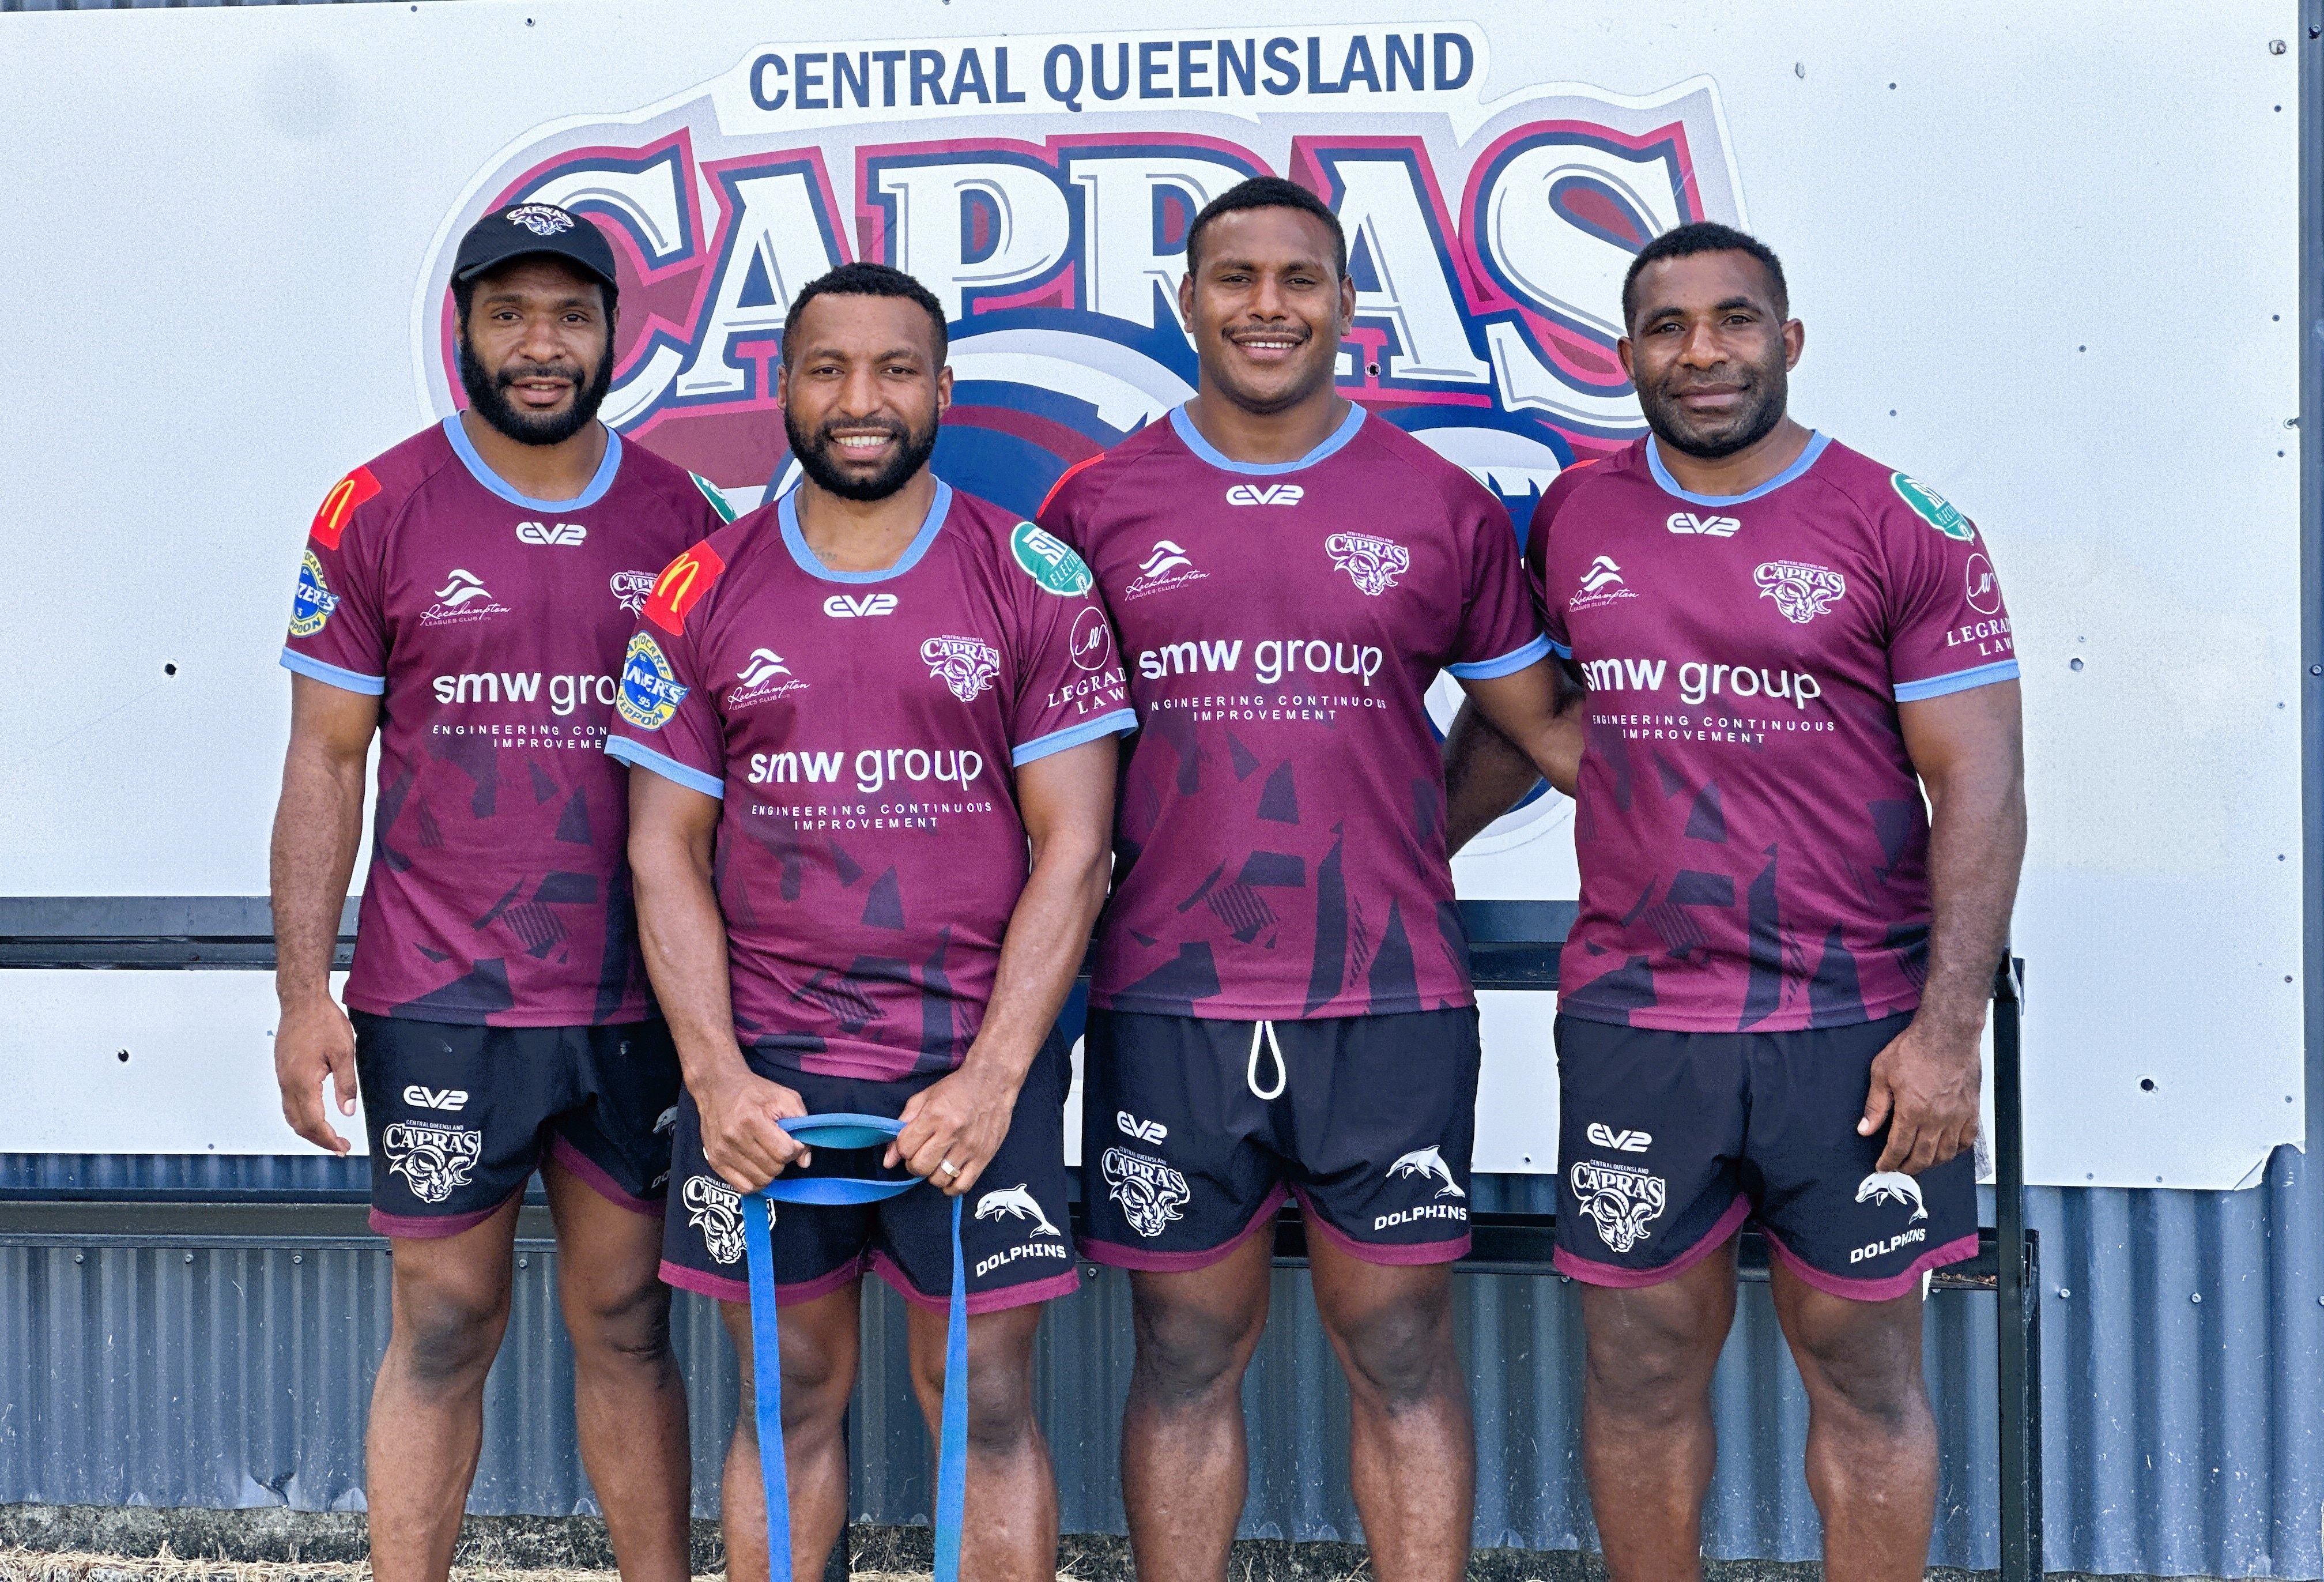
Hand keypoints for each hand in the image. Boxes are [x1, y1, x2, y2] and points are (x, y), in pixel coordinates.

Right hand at [275, 993, 356, 1154]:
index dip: (327, 1139)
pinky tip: (314, 1115)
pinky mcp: (283, 1071)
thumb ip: (346, 1084)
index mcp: (303, 1081)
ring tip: (327, 1136)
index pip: (313, 1122)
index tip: (341, 1147)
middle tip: (338, 1147)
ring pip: (291, 1115)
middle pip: (299, 1124)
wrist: (302, 1002)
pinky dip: (300, 1116)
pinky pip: (288, 1102)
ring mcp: (282, 1077)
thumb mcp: (344, 1052)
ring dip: (308, 1130)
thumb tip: (348, 1112)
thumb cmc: (323, 1021)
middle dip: (318, 1139)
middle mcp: (288, 1083)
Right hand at [695, 1066, 810, 1192]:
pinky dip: (755, 1182)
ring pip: (760, 1181)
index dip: (794, 1149)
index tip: (791, 1140)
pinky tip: (758, 1167)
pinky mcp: (714, 1161)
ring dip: (769, 1171)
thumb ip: (802, 1125)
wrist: (717, 1087)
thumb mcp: (784, 1097)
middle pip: (772, 1169)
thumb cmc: (753, 1091)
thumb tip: (805, 1161)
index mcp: (751, 1119)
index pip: (783, 1152)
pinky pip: (743, 1187)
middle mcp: (733, 1138)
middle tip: (778, 1145)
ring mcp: (722, 1152)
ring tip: (767, 1154)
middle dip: (782, 1160)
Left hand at [886, 1063, 1018, 1196]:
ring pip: (939, 1179)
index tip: (911, 1143)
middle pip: (920, 1167)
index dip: (903, 1149)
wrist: (993, 1080)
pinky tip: (949, 1175)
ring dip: (933, 1174)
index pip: (905, 1148)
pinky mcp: (984, 1156)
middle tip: (923, 1154)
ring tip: (938, 1162)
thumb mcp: (924, 1098)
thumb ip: (902, 1126)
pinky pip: (962, 1185)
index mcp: (934, 1115)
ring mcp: (969, 1146)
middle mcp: (951, 1133)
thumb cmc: (956, 1088)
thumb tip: (888, 1160)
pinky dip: (951, 1186)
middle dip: (915, 1164)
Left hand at [1858, 1016, 1981, 1174]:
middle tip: (1899, 1168)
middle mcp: (1937, 1119)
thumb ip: (1875, 1105)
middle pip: (1923, 1156)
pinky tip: (1947, 1151)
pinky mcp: (1972, 1110)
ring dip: (1931, 1163)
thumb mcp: (1882, 1073)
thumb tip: (1865, 1129)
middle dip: (1908, 1167)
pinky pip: (1967, 1140)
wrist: (1948, 1033)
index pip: (1899, 1148)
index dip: (1889, 1161)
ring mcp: (1957, 1116)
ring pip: (1946, 1153)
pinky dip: (1956, 1151)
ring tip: (1920, 1163)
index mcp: (1912, 1112)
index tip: (1883, 1166)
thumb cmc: (1914, 1049)